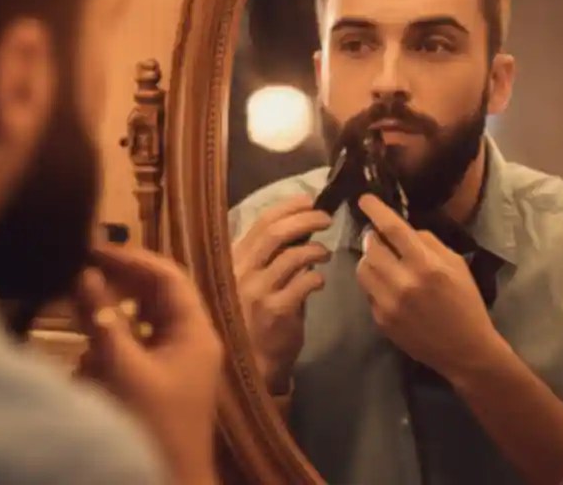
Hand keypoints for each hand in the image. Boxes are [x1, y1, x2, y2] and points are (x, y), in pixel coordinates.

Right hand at [74, 245, 222, 484]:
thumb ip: (103, 320)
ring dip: (109, 323)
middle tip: (78, 276)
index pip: (168, 276)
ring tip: (79, 320)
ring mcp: (174, 365)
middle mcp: (189, 342)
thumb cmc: (154, 427)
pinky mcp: (158, 386)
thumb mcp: (124, 370)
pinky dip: (108, 353)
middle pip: (153, 297)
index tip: (91, 249)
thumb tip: (85, 274)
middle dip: (116, 289)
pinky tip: (88, 366)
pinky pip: (132, 355)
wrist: (172, 483)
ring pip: (139, 325)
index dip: (131, 258)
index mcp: (195, 332)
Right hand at [231, 195, 331, 393]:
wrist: (251, 361)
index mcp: (235, 259)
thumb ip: (269, 256)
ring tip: (326, 253)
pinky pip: (304, 283)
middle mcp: (241, 271)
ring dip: (316, 249)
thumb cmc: (254, 317)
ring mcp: (257, 291)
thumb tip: (299, 226)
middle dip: (306, 219)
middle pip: (276, 233)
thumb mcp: (253, 281)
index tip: (309, 200)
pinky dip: (317, 277)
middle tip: (327, 219)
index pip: (261, 221)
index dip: (287, 207)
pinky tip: (320, 281)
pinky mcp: (276, 311)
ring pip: (292, 256)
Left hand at [355, 195, 506, 380]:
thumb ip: (429, 243)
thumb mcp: (456, 264)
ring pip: (362, 269)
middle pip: (370, 248)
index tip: (364, 199)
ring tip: (384, 262)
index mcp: (426, 265)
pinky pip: (368, 291)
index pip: (393, 229)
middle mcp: (403, 282)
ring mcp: (388, 303)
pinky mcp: (380, 320)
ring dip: (369, 260)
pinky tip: (391, 288)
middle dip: (372, 238)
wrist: (465, 349)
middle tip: (379, 238)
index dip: (376, 210)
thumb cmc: (466, 302)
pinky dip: (376, 283)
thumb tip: (404, 231)